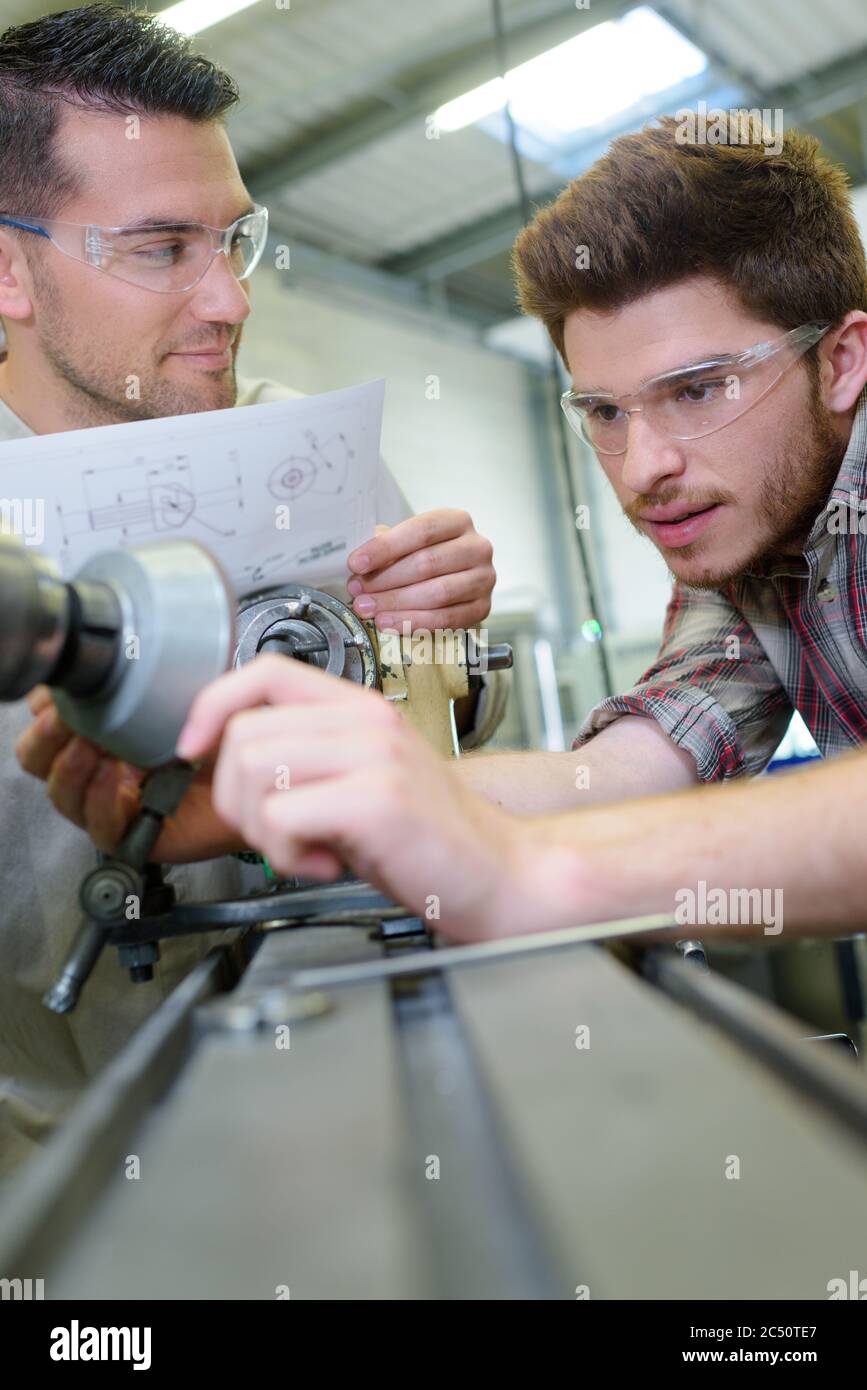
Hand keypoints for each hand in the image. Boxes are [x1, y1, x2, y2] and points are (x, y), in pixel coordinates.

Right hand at [15, 685, 245, 862]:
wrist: (258, 773)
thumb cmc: (223, 734)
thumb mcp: (186, 692)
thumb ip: (152, 674)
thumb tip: (117, 654)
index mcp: (102, 730)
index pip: (48, 719)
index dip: (44, 707)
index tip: (57, 694)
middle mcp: (98, 766)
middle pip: (39, 758)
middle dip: (46, 737)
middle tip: (66, 720)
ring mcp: (110, 802)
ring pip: (63, 793)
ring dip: (73, 767)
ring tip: (93, 748)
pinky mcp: (132, 834)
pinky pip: (100, 826)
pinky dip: (103, 801)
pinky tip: (118, 779)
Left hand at [175, 653, 545, 940]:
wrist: (497, 874)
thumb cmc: (426, 838)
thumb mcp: (359, 781)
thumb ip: (304, 760)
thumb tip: (225, 762)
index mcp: (360, 709)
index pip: (265, 671)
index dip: (213, 705)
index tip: (194, 749)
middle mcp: (368, 721)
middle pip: (244, 733)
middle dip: (237, 799)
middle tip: (278, 833)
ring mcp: (375, 755)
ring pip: (252, 768)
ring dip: (260, 828)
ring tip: (304, 848)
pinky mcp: (378, 798)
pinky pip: (280, 816)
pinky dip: (286, 854)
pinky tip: (324, 864)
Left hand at [346, 510, 494, 632]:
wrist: (457, 578)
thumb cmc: (427, 555)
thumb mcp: (408, 542)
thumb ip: (386, 546)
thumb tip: (358, 564)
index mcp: (458, 521)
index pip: (421, 531)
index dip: (385, 548)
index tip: (356, 563)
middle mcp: (477, 547)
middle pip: (428, 563)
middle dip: (386, 579)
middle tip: (358, 591)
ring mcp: (484, 578)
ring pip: (437, 593)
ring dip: (396, 603)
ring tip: (368, 608)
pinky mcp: (483, 608)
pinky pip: (447, 619)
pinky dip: (413, 622)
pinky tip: (388, 623)